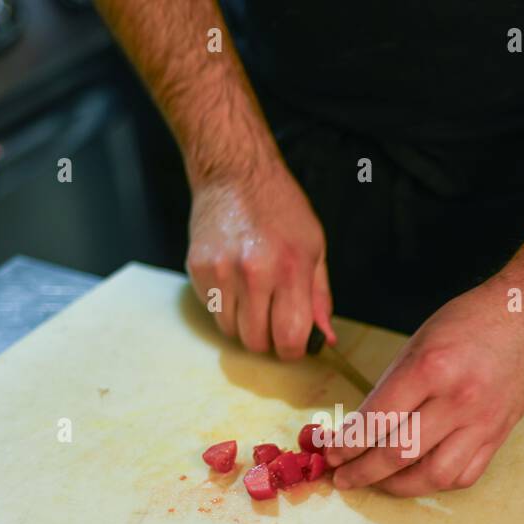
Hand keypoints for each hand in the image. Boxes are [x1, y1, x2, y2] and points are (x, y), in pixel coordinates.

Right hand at [186, 164, 334, 357]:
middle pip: (255, 342)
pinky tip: (234, 279)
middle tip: (272, 318)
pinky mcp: (198, 269)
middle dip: (266, 339)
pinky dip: (224, 305)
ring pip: (230, 331)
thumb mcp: (314, 248)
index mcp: (290, 269)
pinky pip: (212, 310)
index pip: (289, 338)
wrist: (235, 173)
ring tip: (252, 294)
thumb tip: (324, 338)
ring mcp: (222, 272)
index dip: (292, 350)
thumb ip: (319, 297)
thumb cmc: (280, 208)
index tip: (293, 342)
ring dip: (243, 323)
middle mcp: (255, 273)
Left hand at [326, 281, 523, 495]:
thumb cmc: (472, 320)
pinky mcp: (499, 435)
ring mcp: (482, 422)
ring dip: (395, 486)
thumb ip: (392, 386)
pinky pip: (464, 476)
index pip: (377, 420)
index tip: (331, 453)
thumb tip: (361, 428)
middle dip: (361, 471)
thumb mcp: (420, 341)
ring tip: (375, 483)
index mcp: (432, 367)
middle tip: (341, 477)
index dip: (348, 443)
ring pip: (432, 476)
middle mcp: (459, 399)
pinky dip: (434, 482)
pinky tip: (416, 477)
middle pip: (398, 454)